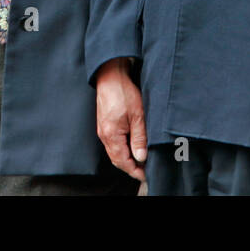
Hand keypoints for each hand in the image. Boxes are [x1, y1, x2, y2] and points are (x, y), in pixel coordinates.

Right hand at [95, 58, 146, 179]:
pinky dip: (122, 149)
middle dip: (131, 167)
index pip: (123, 162)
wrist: (110, 75)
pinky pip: (112, 144)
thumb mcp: (137, 116)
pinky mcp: (104, 124)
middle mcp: (104, 135)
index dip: (135, 171)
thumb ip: (139, 138)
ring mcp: (102, 130)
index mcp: (111, 135)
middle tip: (145, 170)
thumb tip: (141, 157)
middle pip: (117, 160)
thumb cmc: (123, 92)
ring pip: (114, 152)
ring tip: (140, 159)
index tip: (146, 174)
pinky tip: (131, 146)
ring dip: (126, 158)